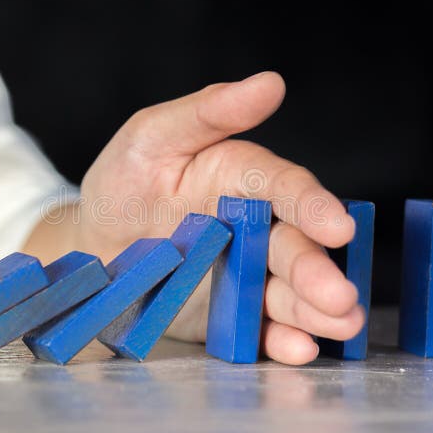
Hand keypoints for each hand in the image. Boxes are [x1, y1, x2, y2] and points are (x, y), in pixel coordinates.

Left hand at [26, 72, 363, 364]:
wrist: (91, 249)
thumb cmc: (124, 183)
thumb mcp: (152, 136)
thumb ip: (207, 112)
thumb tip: (270, 82)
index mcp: (240, 176)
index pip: (284, 187)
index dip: (312, 205)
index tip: (338, 227)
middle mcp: (253, 225)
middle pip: (292, 245)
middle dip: (318, 271)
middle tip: (340, 298)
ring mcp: (244, 273)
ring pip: (287, 291)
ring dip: (315, 310)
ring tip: (339, 325)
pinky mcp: (230, 314)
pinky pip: (258, 329)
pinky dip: (280, 340)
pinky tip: (296, 349)